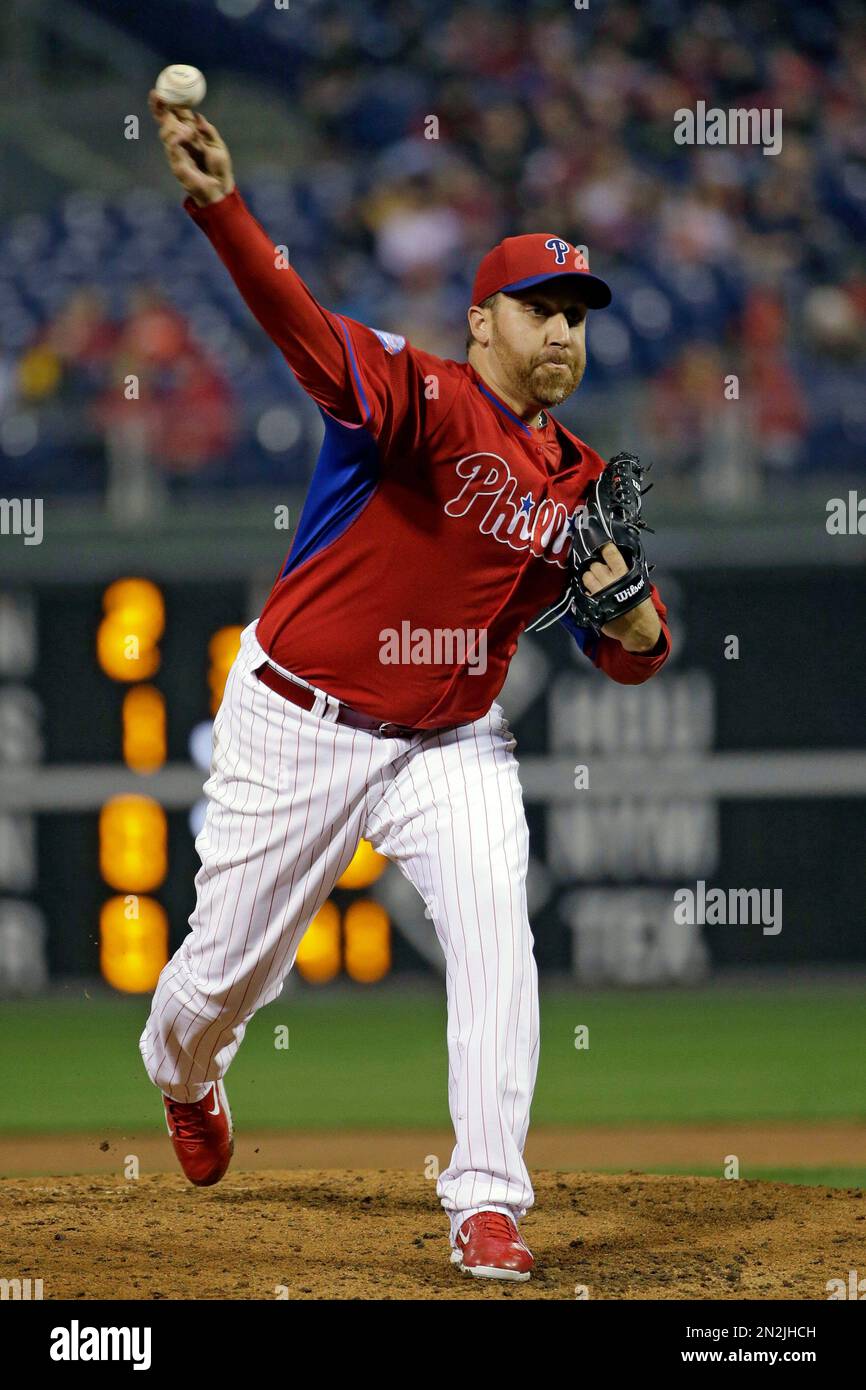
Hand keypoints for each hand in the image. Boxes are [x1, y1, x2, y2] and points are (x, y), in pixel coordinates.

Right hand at [149, 91, 234, 206]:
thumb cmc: (220, 169)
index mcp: (190, 136)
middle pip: (165, 122)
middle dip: (159, 108)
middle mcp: (180, 143)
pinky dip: (177, 137)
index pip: (175, 117)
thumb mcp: (217, 146)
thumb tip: (197, 116)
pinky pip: (173, 146)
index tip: (162, 90)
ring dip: (174, 125)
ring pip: (166, 133)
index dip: (168, 104)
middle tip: (157, 94)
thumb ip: (208, 131)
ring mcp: (176, 154)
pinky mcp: (176, 165)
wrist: (220, 190)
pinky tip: (186, 134)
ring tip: (189, 131)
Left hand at [580, 542, 661, 651]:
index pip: (610, 553)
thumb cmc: (640, 605)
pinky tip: (592, 592)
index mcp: (623, 574)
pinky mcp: (592, 604)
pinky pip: (584, 591)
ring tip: (594, 581)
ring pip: (586, 576)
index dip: (604, 547)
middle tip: (600, 571)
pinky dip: (587, 590)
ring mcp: (599, 592)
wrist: (638, 628)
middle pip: (595, 564)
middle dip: (596, 566)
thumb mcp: (638, 584)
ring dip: (589, 577)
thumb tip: (614, 559)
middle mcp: (610, 581)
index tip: (602, 547)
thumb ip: (626, 571)